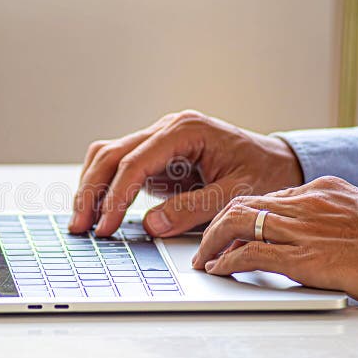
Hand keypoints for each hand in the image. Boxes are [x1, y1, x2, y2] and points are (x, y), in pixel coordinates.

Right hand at [69, 110, 303, 236]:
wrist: (276, 163)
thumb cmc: (262, 174)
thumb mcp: (236, 195)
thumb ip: (195, 209)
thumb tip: (151, 225)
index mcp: (186, 130)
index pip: (136, 161)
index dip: (115, 196)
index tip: (105, 225)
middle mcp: (166, 129)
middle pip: (112, 154)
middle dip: (92, 191)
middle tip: (82, 228)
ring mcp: (158, 141)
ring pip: (108, 156)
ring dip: (90, 188)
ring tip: (82, 224)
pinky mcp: (154, 157)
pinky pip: (118, 167)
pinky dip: (103, 187)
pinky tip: (96, 212)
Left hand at [192, 176, 357, 307]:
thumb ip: (332, 217)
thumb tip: (316, 233)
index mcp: (321, 190)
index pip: (267, 197)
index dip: (242, 213)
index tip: (230, 227)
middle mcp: (306, 203)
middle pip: (242, 204)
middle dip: (216, 225)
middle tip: (205, 245)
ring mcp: (303, 229)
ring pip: (238, 223)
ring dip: (213, 243)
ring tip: (203, 260)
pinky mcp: (304, 258)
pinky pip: (252, 254)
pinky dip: (229, 261)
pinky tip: (219, 270)